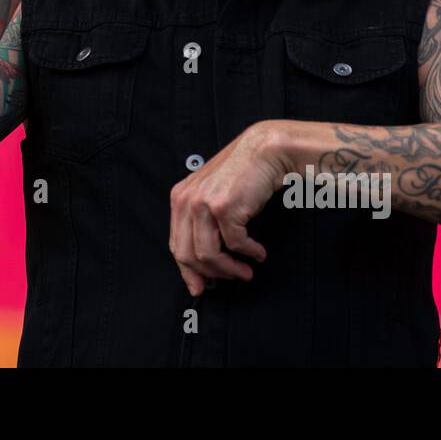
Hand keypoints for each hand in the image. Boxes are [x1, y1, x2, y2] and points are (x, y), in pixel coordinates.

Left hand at [168, 123, 296, 296]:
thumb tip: (204, 264)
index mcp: (179, 198)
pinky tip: (258, 252)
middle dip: (210, 274)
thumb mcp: (212, 195)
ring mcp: (203, 203)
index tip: (200, 287)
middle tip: (231, 279)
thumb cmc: (242, 174)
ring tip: (245, 271)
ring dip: (230, 269)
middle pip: (187, 255)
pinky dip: (249, 253)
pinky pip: (235, 244)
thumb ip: (203, 224)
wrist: (264, 151)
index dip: (188, 271)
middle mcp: (186, 200)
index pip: (176, 245)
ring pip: (208, 255)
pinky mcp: (224, 207)